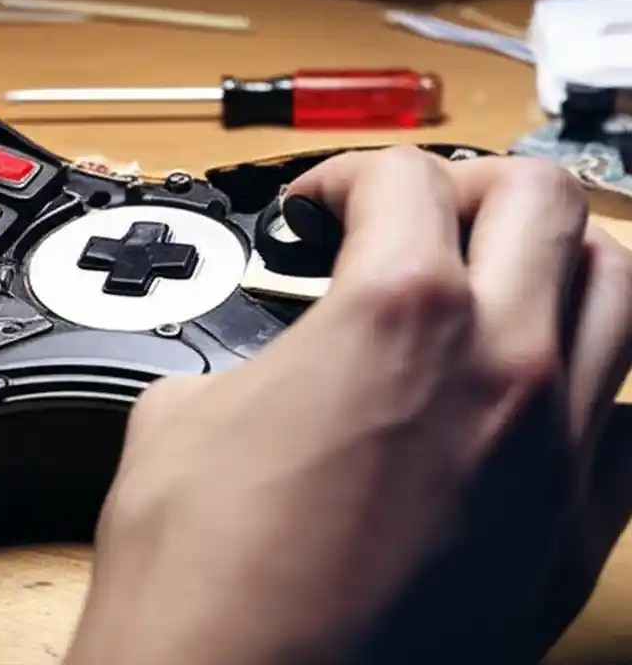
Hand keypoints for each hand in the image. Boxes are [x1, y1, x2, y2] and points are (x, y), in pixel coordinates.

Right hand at [66, 147, 631, 663]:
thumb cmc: (206, 587)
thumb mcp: (177, 419)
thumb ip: (248, 354)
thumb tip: (268, 358)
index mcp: (395, 317)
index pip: (402, 179)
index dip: (342, 177)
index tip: (319, 208)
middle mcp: (501, 367)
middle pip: (539, 199)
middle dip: (465, 188)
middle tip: (412, 220)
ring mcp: (556, 450)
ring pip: (617, 287)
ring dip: (549, 260)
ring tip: (489, 282)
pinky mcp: (576, 531)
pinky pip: (631, 417)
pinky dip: (591, 381)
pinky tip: (527, 397)